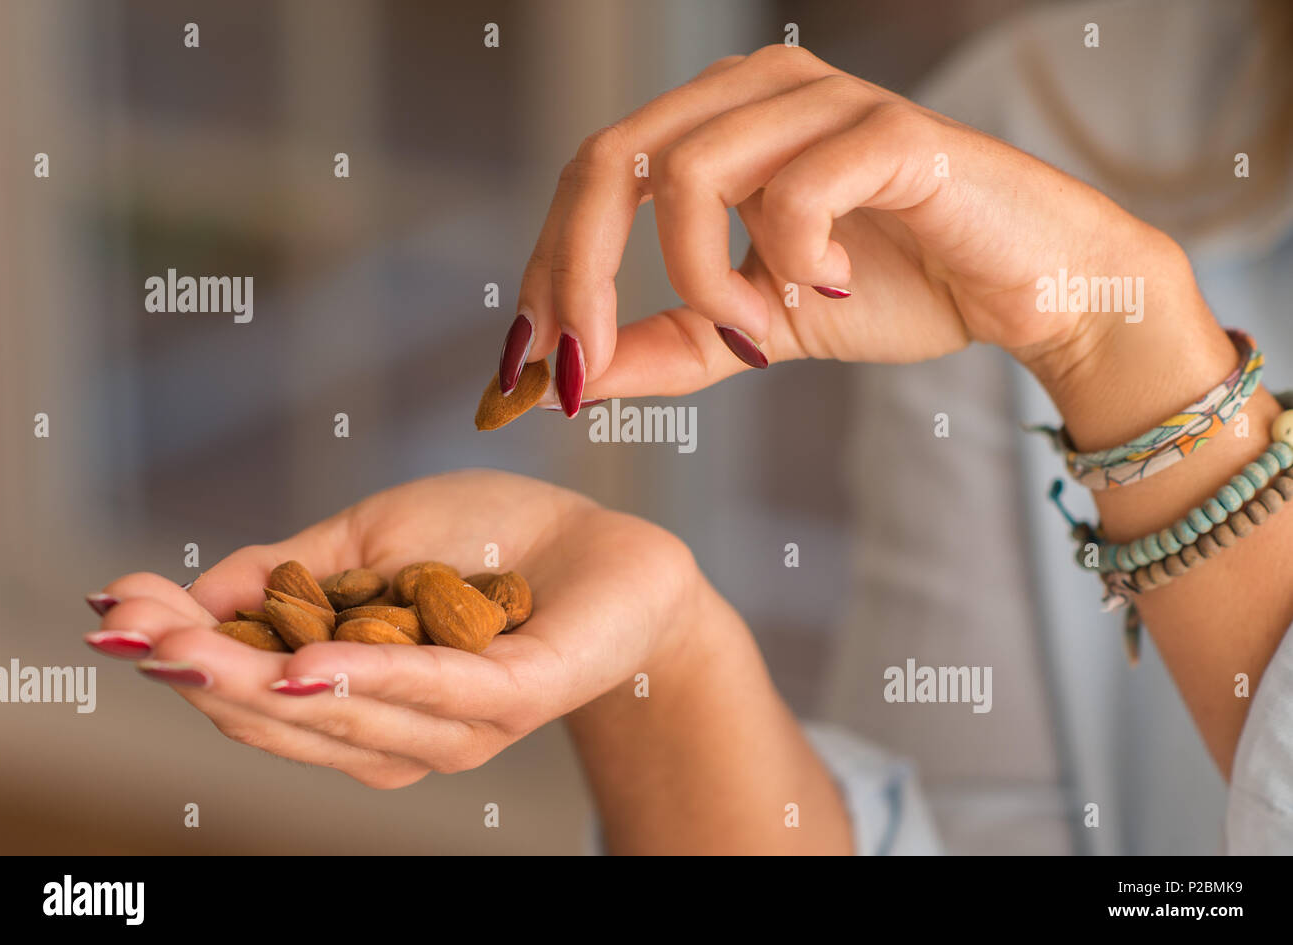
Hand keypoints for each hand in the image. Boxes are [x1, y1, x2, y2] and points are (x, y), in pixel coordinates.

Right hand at [84, 470, 699, 787]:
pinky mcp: (516, 699)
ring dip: (265, 682)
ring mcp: (458, 726)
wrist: (610, 549)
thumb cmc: (492, 542)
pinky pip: (437, 695)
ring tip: (191, 647)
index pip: (259, 687)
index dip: (187, 654)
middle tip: (134, 633)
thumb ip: (285, 571)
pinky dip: (371, 679)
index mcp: (359, 695)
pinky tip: (309, 662)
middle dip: (207, 673)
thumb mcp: (370, 539)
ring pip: (348, 716)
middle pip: (288, 714)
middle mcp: (400, 729)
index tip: (115, 613)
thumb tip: (175, 595)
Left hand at [501, 43, 1185, 414]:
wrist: (1027, 290)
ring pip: (687, 176)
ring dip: (705, 282)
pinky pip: (793, 193)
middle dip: (578, 276)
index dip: (546, 268)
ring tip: (762, 331)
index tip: (531, 365)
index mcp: (715, 121)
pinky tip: (839, 288)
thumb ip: (668, 345)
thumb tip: (571, 379)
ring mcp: (821, 98)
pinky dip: (796, 264)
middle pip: (609, 159)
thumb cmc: (899, 288)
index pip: (590, 175)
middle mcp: (755, 89)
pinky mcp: (889, 130)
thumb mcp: (754, 329)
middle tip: (586, 367)